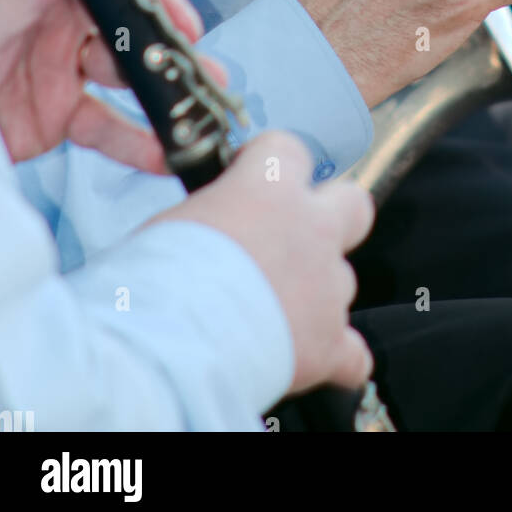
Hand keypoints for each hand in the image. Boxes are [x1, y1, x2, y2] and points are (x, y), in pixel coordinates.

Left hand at [0, 0, 201, 165]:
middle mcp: (51, 17)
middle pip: (119, 14)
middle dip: (163, 28)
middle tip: (190, 41)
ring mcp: (57, 67)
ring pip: (124, 71)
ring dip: (167, 82)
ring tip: (204, 95)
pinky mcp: (58, 116)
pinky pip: (106, 125)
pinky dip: (139, 140)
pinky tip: (168, 150)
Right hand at [154, 132, 374, 394]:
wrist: (172, 345)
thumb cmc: (159, 279)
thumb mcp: (175, 221)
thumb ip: (216, 213)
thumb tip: (216, 227)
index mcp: (270, 187)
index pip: (288, 150)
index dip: (270, 165)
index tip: (247, 182)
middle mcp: (312, 228)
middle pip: (352, 204)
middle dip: (330, 218)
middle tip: (292, 240)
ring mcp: (327, 287)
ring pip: (342, 282)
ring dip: (316, 295)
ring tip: (271, 317)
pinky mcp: (329, 343)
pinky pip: (353, 353)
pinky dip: (334, 357)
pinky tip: (311, 360)